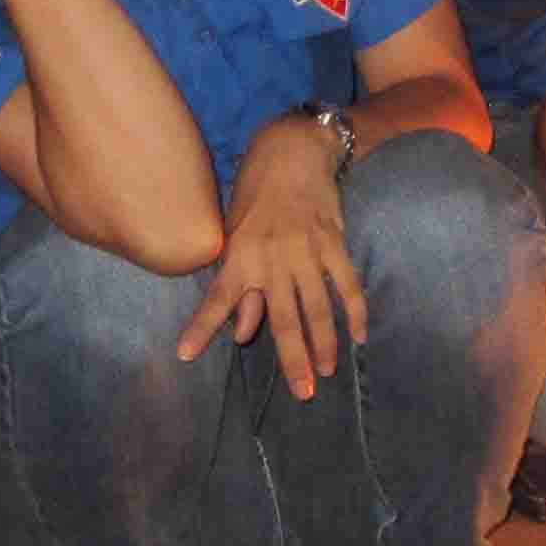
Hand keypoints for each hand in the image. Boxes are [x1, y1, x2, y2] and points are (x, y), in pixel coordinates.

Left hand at [173, 119, 364, 398]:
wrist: (292, 152)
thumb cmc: (255, 195)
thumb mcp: (234, 235)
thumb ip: (239, 286)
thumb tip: (240, 333)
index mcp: (241, 256)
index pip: (217, 298)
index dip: (200, 327)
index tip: (184, 353)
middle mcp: (273, 259)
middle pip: (284, 318)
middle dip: (293, 358)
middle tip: (302, 392)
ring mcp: (307, 252)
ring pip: (319, 307)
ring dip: (325, 342)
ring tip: (328, 371)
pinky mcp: (333, 243)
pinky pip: (348, 283)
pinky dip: (357, 310)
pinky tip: (362, 335)